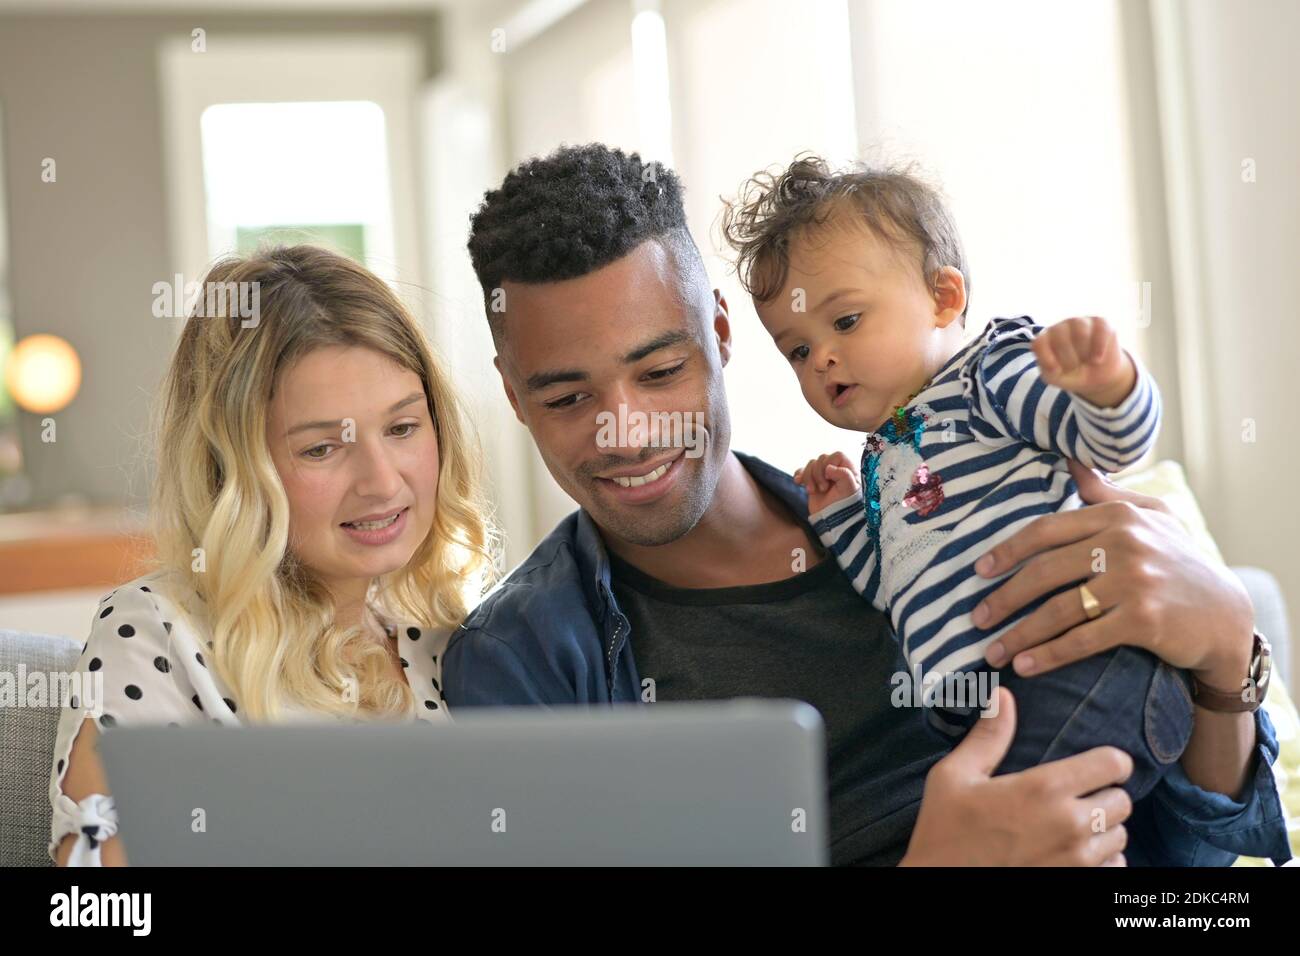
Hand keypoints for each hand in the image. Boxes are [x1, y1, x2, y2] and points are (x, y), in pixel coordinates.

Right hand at [794, 452, 860, 514]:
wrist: (832, 521)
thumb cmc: (845, 505)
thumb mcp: (849, 489)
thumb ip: (843, 474)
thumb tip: (828, 467)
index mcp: (847, 468)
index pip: (836, 455)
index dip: (830, 464)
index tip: (829, 478)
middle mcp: (835, 469)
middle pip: (821, 459)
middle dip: (818, 473)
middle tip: (823, 489)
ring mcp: (823, 475)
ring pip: (811, 465)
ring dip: (808, 477)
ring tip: (812, 491)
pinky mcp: (812, 481)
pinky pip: (802, 471)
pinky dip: (799, 475)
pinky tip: (798, 482)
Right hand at [901, 687, 1132, 865]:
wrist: (938, 883)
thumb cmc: (945, 830)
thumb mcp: (954, 776)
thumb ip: (988, 737)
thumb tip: (1002, 696)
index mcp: (1043, 789)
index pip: (1113, 764)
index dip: (1108, 761)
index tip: (1094, 765)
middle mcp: (1069, 824)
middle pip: (1122, 801)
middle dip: (1104, 795)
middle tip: (1077, 797)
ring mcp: (1077, 861)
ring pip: (1120, 837)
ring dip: (1102, 829)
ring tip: (1072, 826)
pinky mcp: (1078, 884)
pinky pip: (1113, 867)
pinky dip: (1100, 860)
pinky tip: (1072, 853)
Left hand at [973, 461, 1254, 687]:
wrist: (1226, 615)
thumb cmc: (1179, 562)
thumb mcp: (1152, 518)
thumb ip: (1107, 493)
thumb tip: (1072, 461)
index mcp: (1117, 517)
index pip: (1046, 530)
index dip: (1007, 551)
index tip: (979, 571)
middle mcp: (1124, 544)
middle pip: (1045, 572)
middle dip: (1004, 598)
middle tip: (977, 618)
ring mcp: (1134, 582)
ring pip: (1059, 609)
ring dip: (1019, 634)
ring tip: (992, 652)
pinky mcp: (1143, 620)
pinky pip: (1083, 639)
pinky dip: (1049, 655)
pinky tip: (1025, 666)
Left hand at [1032, 316, 1135, 407]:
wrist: (1097, 378)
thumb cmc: (1071, 375)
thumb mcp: (1056, 378)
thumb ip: (1049, 372)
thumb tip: (1054, 366)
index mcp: (1045, 339)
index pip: (1040, 343)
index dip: (1047, 358)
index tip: (1056, 371)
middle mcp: (1060, 327)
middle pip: (1061, 340)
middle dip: (1069, 360)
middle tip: (1075, 368)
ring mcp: (1080, 322)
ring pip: (1080, 331)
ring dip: (1084, 352)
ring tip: (1088, 362)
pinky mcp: (1100, 322)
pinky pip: (1100, 330)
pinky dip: (1099, 347)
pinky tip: (1097, 359)